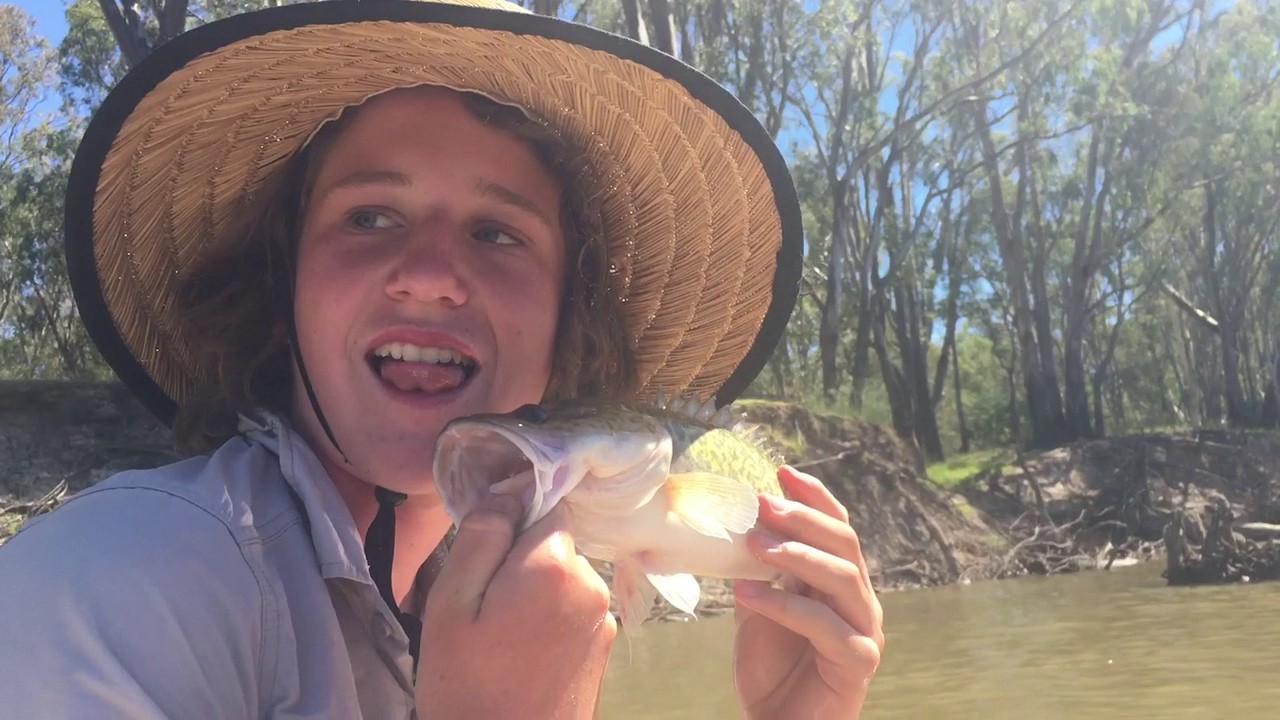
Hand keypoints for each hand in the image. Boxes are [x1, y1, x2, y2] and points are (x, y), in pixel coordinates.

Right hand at [417, 494, 616, 718]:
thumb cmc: (467, 685)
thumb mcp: (450, 606)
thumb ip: (480, 539)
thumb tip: (505, 493)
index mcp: (554, 565)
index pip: (544, 503)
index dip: (510, 519)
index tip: (484, 554)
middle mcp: (591, 584)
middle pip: (553, 543)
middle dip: (519, 561)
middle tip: (482, 605)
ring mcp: (602, 619)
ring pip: (561, 578)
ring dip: (533, 593)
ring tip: (499, 635)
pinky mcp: (603, 649)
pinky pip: (571, 611)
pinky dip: (548, 621)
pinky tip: (520, 654)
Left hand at [732, 465, 883, 718]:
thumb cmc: (772, 669)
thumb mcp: (758, 606)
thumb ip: (758, 569)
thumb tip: (732, 523)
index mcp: (841, 582)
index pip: (838, 527)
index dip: (815, 496)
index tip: (781, 470)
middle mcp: (860, 601)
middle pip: (844, 544)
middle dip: (803, 518)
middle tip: (762, 503)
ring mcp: (864, 630)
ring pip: (842, 578)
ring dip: (795, 554)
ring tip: (753, 543)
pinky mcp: (858, 662)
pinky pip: (824, 624)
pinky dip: (783, 605)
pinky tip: (746, 592)